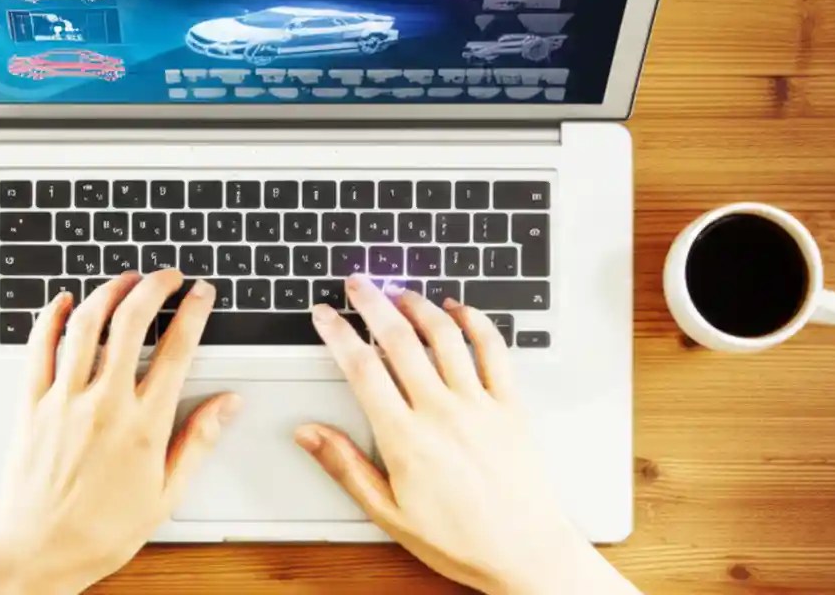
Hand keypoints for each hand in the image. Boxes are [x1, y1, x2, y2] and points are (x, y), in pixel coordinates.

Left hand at [0, 271, 239, 594]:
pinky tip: (64, 301)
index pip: (177, 349)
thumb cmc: (101, 531)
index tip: (200, 293)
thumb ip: (199, 440)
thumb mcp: (167, 493)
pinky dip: (52, 316)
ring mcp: (63, 400)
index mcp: (144, 424)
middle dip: (154, 286)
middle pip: (131, 321)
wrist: (38, 552)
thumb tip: (228, 405)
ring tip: (126, 279)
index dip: (193, 311)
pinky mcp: (30, 405)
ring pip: (86, 324)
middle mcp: (104, 403)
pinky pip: (39, 347)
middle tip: (166, 275)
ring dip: (109, 291)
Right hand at [298, 276, 637, 594]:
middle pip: (399, 340)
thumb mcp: (389, 513)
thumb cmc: (460, 541)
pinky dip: (475, 321)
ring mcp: (479, 404)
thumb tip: (309, 435)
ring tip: (399, 291)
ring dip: (418, 305)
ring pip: (445, 335)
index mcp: (406, 439)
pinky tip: (459, 309)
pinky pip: (493, 350)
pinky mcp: (510, 405)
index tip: (325, 314)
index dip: (338, 333)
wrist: (525, 553)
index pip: (362, 369)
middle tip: (358, 283)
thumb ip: (346, 467)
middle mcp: (442, 413)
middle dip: (373, 303)